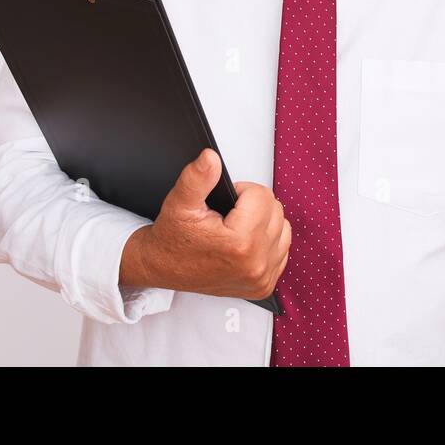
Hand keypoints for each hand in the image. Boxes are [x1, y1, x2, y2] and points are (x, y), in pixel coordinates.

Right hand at [119, 147, 290, 299]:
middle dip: (253, 206)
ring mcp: (261, 278)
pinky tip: (245, 242)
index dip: (241, 192)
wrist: (161, 268)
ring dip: (263, 222)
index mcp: (240, 243)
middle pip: (275, 210)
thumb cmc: (171, 239)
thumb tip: (211, 158)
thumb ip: (197, 178)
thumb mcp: (179, 203)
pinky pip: (282, 249)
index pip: (262, 195)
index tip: (225, 203)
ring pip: (283, 228)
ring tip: (237, 227)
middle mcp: (256, 264)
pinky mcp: (263, 286)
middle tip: (228, 215)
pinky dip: (267, 242)